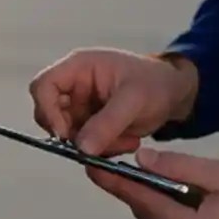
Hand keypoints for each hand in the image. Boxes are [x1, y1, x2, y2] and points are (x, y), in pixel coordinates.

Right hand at [29, 48, 197, 155]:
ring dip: (96, 145)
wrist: (175, 94)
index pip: (43, 86)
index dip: (47, 110)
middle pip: (49, 114)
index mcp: (79, 68)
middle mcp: (74, 87)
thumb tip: (81, 149)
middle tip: (101, 144)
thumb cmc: (154, 83)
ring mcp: (81, 107)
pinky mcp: (91, 125)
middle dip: (75, 134)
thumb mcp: (134, 100)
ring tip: (127, 140)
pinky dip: (105, 149)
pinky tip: (129, 141)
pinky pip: (85, 145)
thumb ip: (107, 123)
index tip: (65, 134)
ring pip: (69, 136)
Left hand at [89, 148, 218, 218]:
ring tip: (156, 177)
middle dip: (138, 192)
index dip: (115, 182)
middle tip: (121, 167)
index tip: (92, 166)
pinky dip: (174, 218)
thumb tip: (143, 159)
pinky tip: (181, 200)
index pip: (141, 202)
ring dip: (157, 205)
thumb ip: (179, 166)